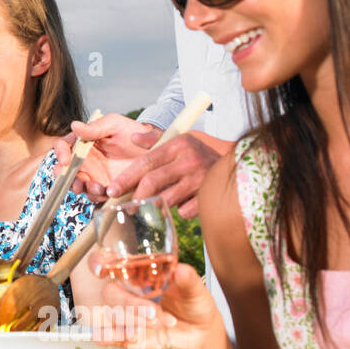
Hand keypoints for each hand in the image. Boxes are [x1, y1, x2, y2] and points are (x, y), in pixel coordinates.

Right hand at [56, 114, 161, 200]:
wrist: (152, 149)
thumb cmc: (132, 132)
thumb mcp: (115, 124)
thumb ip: (95, 127)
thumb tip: (75, 125)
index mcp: (82, 141)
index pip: (63, 145)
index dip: (60, 153)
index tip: (67, 160)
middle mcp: (84, 159)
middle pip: (63, 169)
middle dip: (66, 178)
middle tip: (77, 183)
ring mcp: (92, 174)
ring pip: (77, 184)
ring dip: (83, 188)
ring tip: (98, 188)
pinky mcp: (103, 187)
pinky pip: (93, 195)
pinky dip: (97, 196)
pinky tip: (107, 192)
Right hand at [89, 262, 225, 348]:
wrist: (202, 336)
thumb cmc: (195, 306)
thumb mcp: (197, 291)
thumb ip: (188, 281)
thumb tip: (181, 270)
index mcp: (140, 274)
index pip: (111, 262)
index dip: (99, 262)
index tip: (101, 268)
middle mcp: (129, 292)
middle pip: (111, 292)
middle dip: (128, 303)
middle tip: (153, 312)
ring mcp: (127, 314)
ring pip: (111, 314)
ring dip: (128, 320)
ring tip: (153, 326)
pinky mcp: (128, 334)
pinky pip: (111, 335)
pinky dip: (108, 336)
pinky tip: (111, 337)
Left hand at [104, 131, 227, 217]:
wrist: (237, 165)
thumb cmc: (201, 154)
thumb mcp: (182, 140)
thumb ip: (156, 139)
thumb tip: (133, 138)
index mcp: (179, 145)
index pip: (146, 162)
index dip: (126, 178)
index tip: (112, 190)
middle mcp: (189, 161)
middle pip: (153, 183)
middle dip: (135, 197)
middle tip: (125, 208)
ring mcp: (201, 180)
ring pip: (166, 199)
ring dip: (157, 204)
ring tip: (152, 204)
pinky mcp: (209, 197)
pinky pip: (184, 211)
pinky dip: (179, 210)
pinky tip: (183, 202)